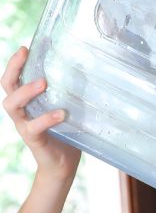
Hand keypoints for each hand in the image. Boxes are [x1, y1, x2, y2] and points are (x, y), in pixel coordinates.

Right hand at [1, 46, 80, 178]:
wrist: (63, 164)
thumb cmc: (66, 134)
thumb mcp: (67, 109)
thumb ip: (70, 95)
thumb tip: (90, 73)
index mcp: (27, 102)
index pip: (14, 78)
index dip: (15, 63)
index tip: (25, 48)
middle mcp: (21, 112)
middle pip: (7, 86)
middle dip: (12, 69)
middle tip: (25, 55)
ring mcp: (24, 125)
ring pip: (12, 105)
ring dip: (26, 91)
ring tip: (43, 83)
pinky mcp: (33, 139)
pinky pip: (34, 127)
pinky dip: (47, 119)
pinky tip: (60, 113)